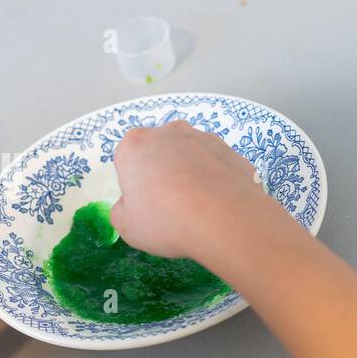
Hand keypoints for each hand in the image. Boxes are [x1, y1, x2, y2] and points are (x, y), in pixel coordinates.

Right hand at [109, 120, 273, 260]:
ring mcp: (205, 138)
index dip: (136, 186)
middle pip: (161, 154)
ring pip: (192, 158)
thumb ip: (123, 210)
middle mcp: (170, 132)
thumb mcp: (127, 225)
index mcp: (135, 144)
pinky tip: (220, 205)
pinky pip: (218, 168)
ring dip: (192, 176)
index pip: (128, 161)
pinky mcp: (233, 152)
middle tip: (171, 207)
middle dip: (164, 175)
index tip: (146, 205)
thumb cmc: (166, 220)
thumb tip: (133, 205)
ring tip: (199, 208)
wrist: (225, 219)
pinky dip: (217, 182)